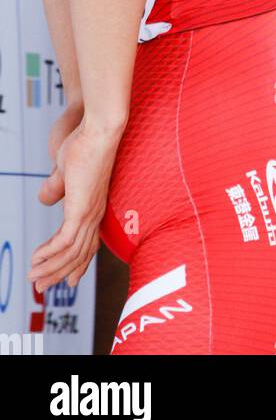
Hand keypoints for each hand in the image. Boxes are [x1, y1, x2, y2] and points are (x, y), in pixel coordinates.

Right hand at [29, 119, 120, 293]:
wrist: (99, 131)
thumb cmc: (85, 145)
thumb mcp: (66, 172)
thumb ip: (57, 188)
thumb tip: (46, 198)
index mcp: (94, 208)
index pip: (88, 245)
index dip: (77, 264)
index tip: (69, 280)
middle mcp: (95, 215)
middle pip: (79, 255)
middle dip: (59, 274)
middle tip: (42, 288)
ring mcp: (89, 213)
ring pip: (70, 253)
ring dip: (50, 268)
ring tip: (33, 278)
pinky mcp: (80, 209)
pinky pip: (64, 241)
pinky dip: (49, 254)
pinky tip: (36, 259)